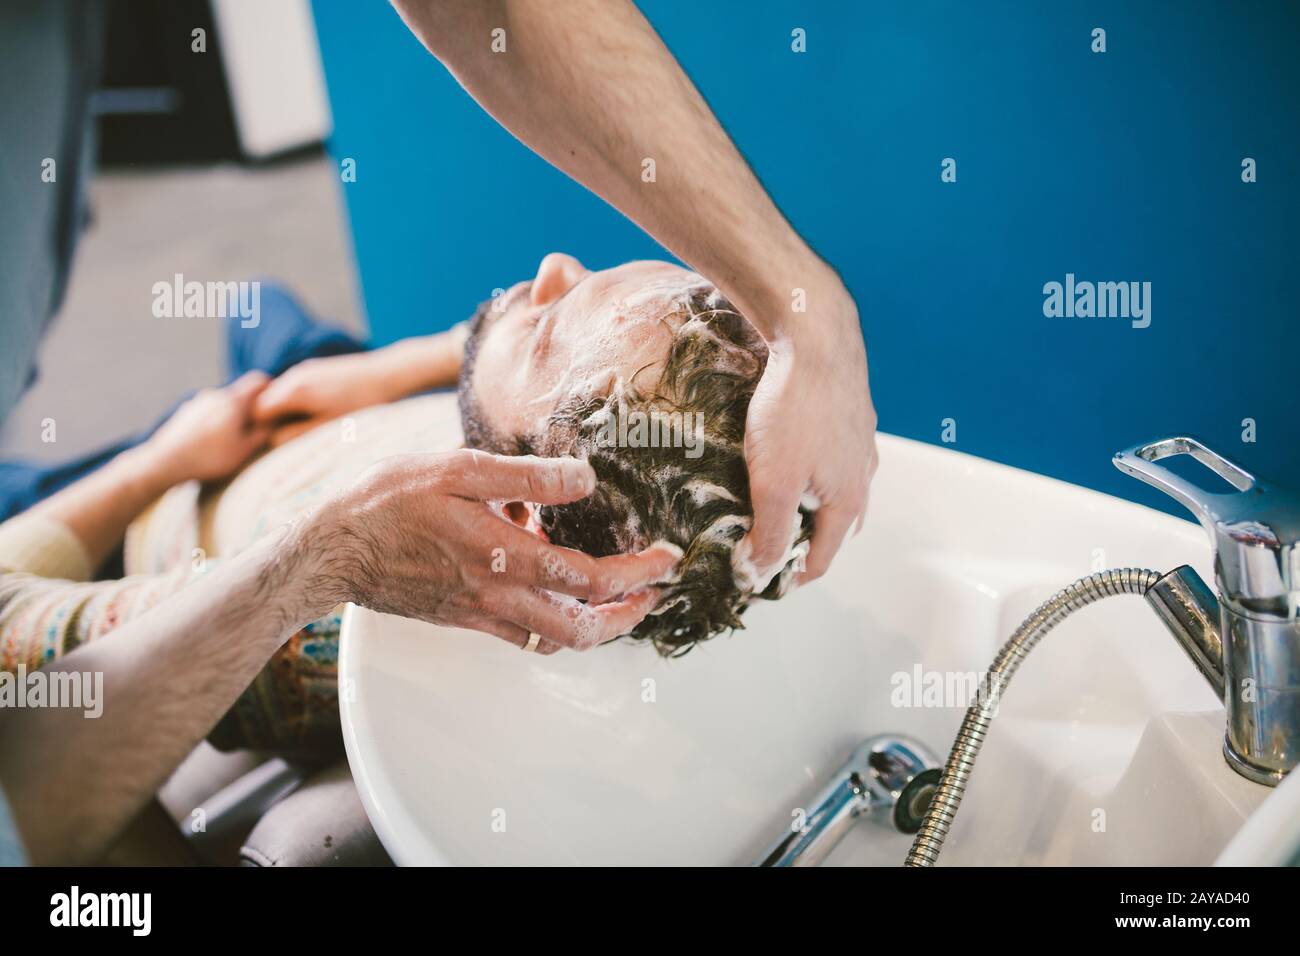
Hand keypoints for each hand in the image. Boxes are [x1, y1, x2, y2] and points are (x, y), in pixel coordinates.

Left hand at [144, 372, 272, 483]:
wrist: (165, 463)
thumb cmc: (209, 458)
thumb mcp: (244, 450)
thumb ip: (262, 433)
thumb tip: (272, 422)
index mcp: (233, 400)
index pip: (258, 380)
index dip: (271, 388)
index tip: (276, 402)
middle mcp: (215, 395)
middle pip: (240, 393)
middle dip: (251, 407)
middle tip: (256, 427)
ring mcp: (197, 402)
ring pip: (223, 403)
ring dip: (231, 415)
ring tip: (231, 439)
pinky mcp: (185, 412)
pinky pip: (208, 411)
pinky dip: (215, 421)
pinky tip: (211, 442)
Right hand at [252, 352, 396, 447]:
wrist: (387, 375)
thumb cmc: (360, 405)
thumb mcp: (326, 427)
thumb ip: (295, 434)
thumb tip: (270, 441)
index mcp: (293, 391)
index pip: (256, 412)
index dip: (260, 429)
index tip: (271, 444)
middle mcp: (293, 376)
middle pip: (264, 401)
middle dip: (270, 420)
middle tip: (286, 439)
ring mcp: (304, 369)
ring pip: (280, 393)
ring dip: (284, 411)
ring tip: (304, 427)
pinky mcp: (315, 368)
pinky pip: (294, 386)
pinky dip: (296, 401)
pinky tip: (316, 412)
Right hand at [304, 449, 680, 652]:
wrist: (331, 549)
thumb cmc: (388, 500)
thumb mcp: (458, 470)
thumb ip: (525, 477)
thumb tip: (584, 480)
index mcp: (504, 557)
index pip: (590, 579)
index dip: (638, 573)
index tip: (668, 558)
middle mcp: (498, 595)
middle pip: (582, 629)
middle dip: (630, 613)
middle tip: (657, 591)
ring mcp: (481, 613)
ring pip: (555, 640)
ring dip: (597, 625)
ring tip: (621, 599)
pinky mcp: (464, 618)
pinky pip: (522, 635)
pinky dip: (554, 622)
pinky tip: (558, 593)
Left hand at [736, 271, 876, 586]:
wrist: (816, 336)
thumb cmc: (795, 409)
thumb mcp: (773, 482)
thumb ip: (769, 532)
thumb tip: (760, 573)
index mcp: (848, 501)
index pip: (821, 559)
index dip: (789, 576)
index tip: (761, 581)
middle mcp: (862, 475)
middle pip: (833, 526)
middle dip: (801, 541)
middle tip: (764, 544)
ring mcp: (859, 442)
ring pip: (836, 488)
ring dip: (808, 504)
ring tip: (775, 503)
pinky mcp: (849, 414)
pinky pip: (832, 455)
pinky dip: (812, 468)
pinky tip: (790, 454)